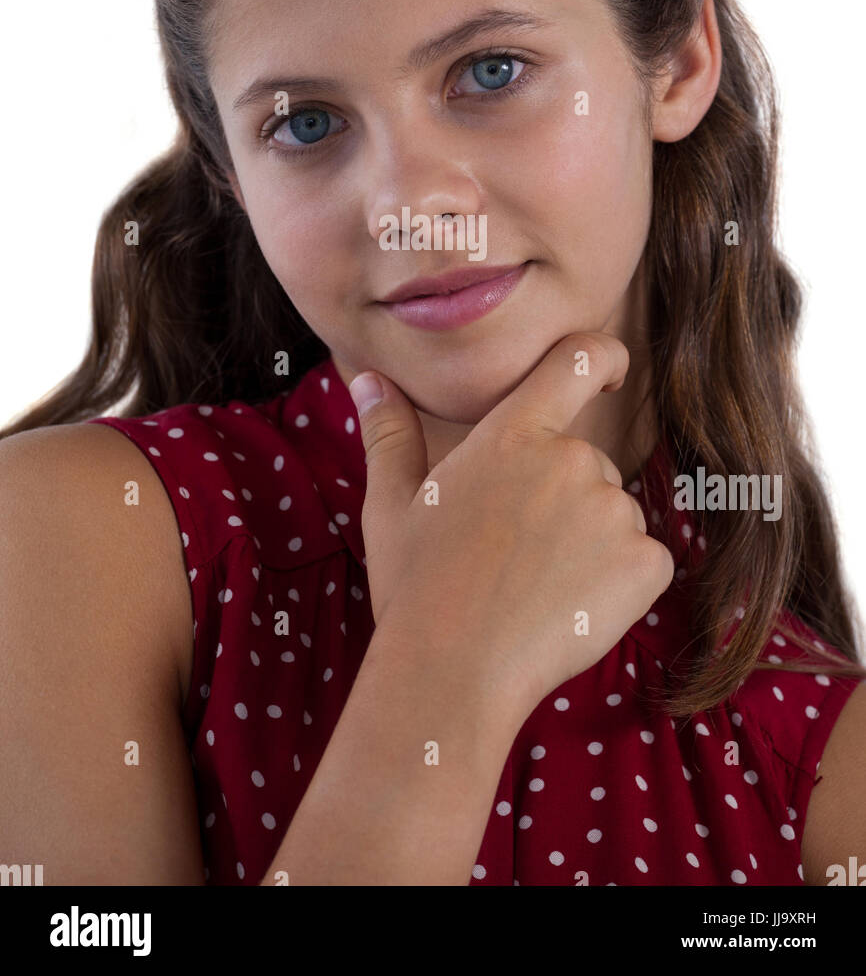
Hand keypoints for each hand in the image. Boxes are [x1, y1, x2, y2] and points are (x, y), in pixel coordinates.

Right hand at [350, 331, 673, 715]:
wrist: (453, 670)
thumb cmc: (416, 586)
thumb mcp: (393, 504)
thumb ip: (390, 432)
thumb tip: (370, 378)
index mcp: (513, 434)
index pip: (577, 361)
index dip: (601, 358)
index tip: (606, 371)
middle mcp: (571, 460)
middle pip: (588, 464)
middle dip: (563, 502)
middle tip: (513, 554)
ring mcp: (613, 511)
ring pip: (615, 517)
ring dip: (589, 546)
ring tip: (533, 589)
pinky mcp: (645, 564)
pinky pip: (644, 562)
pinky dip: (619, 586)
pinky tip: (568, 609)